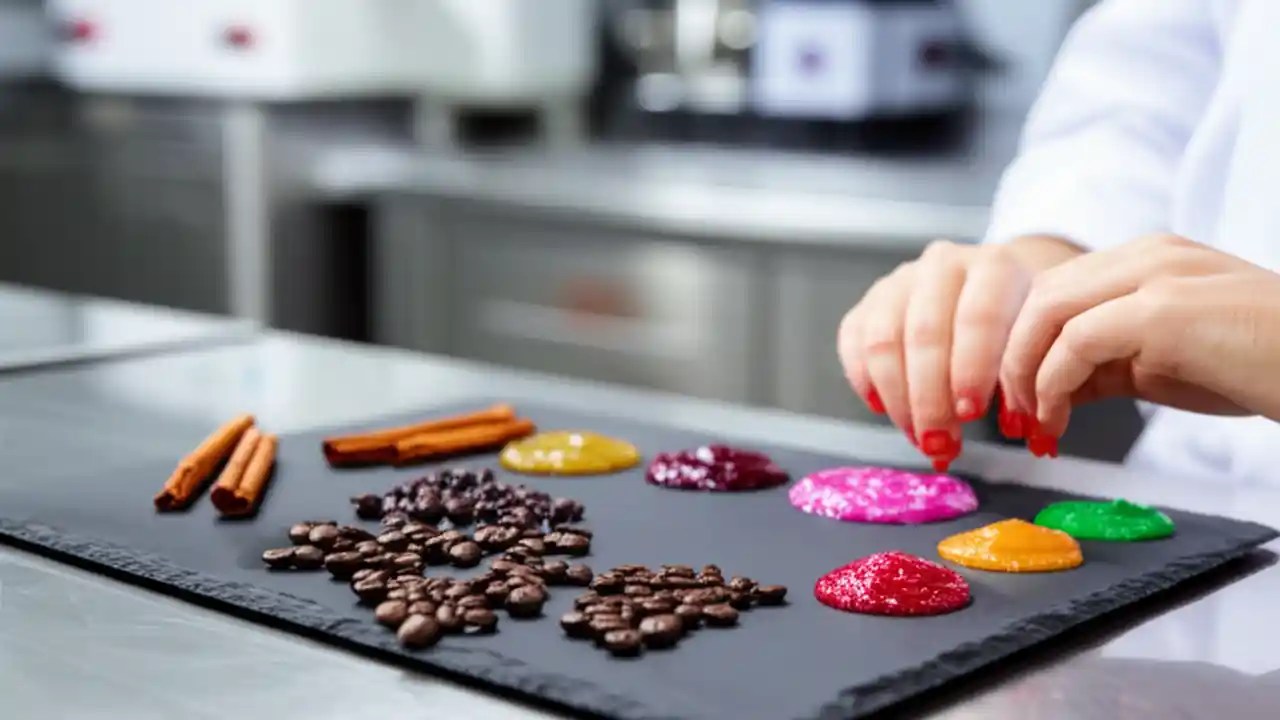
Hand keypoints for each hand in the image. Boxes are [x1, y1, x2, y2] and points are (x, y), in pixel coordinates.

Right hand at [838, 236, 1082, 468]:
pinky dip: (864, 379)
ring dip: (897, 398)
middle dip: (929, 397)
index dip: (971, 369)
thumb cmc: (1022, 324)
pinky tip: (882, 407)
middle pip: (924, 333)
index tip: (970, 414)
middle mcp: (942, 265)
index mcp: (995, 267)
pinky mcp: (870, 301)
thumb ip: (1027, 383)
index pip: (977, 316)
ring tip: (916, 436)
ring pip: (883, 340)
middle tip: (938, 442)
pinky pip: (854, 341)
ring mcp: (900, 281)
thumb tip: (1022, 432)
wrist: (1000, 287)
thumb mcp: (1039, 343)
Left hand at [1001, 234, 1279, 449]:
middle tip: (1011, 416)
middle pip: (1041, 297)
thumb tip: (1054, 388)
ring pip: (1047, 314)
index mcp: (1149, 258)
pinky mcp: (1163, 310)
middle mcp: (1148, 255)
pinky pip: (1075, 343)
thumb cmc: (1263, 368)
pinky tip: (1056, 421)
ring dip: (1024, 374)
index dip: (1024, 346)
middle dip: (1012, 358)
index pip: (1057, 291)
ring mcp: (1155, 275)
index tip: (1020, 400)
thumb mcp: (1169, 362)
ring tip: (1032, 425)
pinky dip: (1051, 384)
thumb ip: (1111, 362)